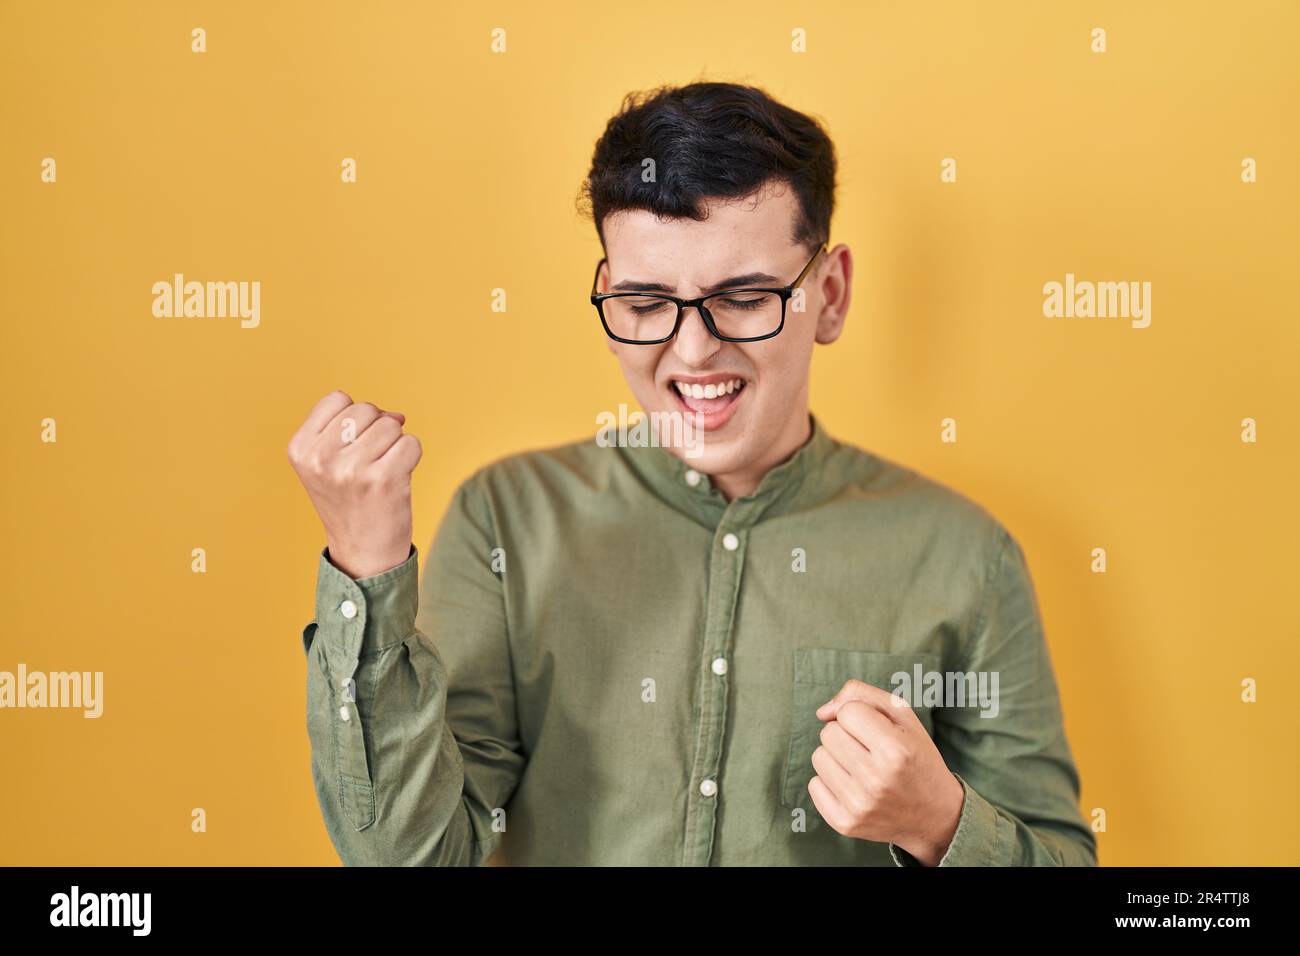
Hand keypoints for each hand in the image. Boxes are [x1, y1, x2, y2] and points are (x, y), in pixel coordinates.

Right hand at [287, 390, 421, 578]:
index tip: (350, 446)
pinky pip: (411, 443)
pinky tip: (397, 479)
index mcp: (300, 449)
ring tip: (381, 472)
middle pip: (366, 409)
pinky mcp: (383, 480)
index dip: (353, 418)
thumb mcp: (328, 462)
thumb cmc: (350, 500)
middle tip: (369, 463)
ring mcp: (351, 469)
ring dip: (395, 444)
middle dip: (376, 429)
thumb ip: (350, 427)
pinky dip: (411, 457)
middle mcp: (321, 458)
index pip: (338, 399)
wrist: (363, 551)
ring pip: (391, 424)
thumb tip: (397, 415)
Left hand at [809, 679, 964, 864]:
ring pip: (818, 757)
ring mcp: (858, 805)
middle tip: (871, 751)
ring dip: (837, 757)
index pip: (847, 711)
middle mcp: (876, 779)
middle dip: (846, 735)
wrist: (934, 815)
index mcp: (895, 750)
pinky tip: (854, 787)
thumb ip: (861, 695)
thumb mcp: (902, 716)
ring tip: (863, 769)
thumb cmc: (915, 756)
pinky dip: (830, 782)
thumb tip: (822, 712)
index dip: (860, 716)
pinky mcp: (844, 823)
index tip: (878, 731)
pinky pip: (814, 785)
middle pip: (828, 733)